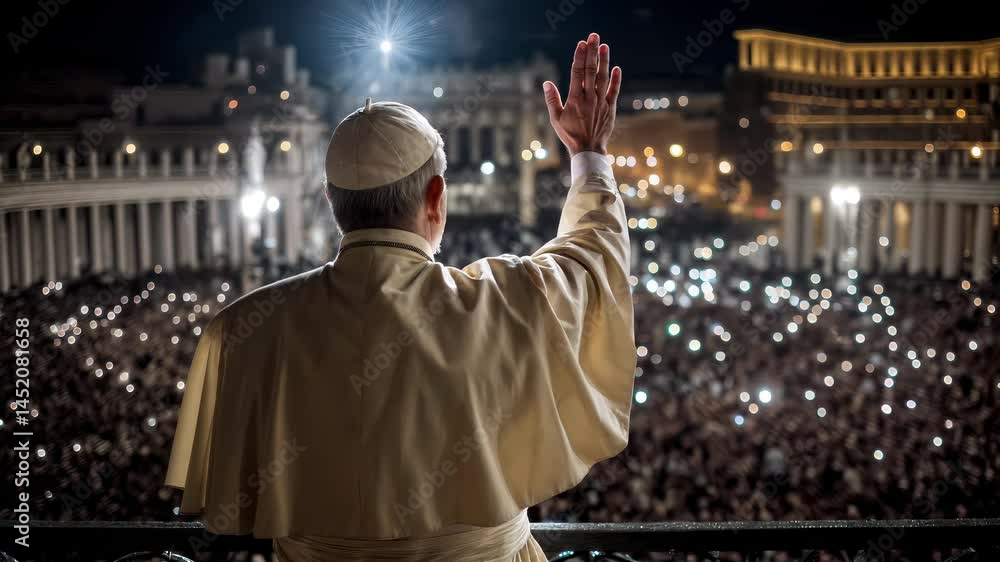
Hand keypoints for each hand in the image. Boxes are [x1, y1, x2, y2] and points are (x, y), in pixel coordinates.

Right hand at [543, 33, 621, 156]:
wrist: (588, 150)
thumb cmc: (569, 135)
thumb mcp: (556, 119)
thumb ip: (552, 100)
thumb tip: (546, 83)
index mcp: (575, 99)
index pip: (577, 72)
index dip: (579, 57)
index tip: (581, 43)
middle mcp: (589, 98)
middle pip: (590, 70)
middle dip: (592, 52)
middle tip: (593, 36)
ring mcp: (601, 102)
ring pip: (603, 77)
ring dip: (604, 61)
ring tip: (604, 46)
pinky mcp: (610, 108)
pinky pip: (614, 91)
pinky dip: (615, 79)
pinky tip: (616, 68)